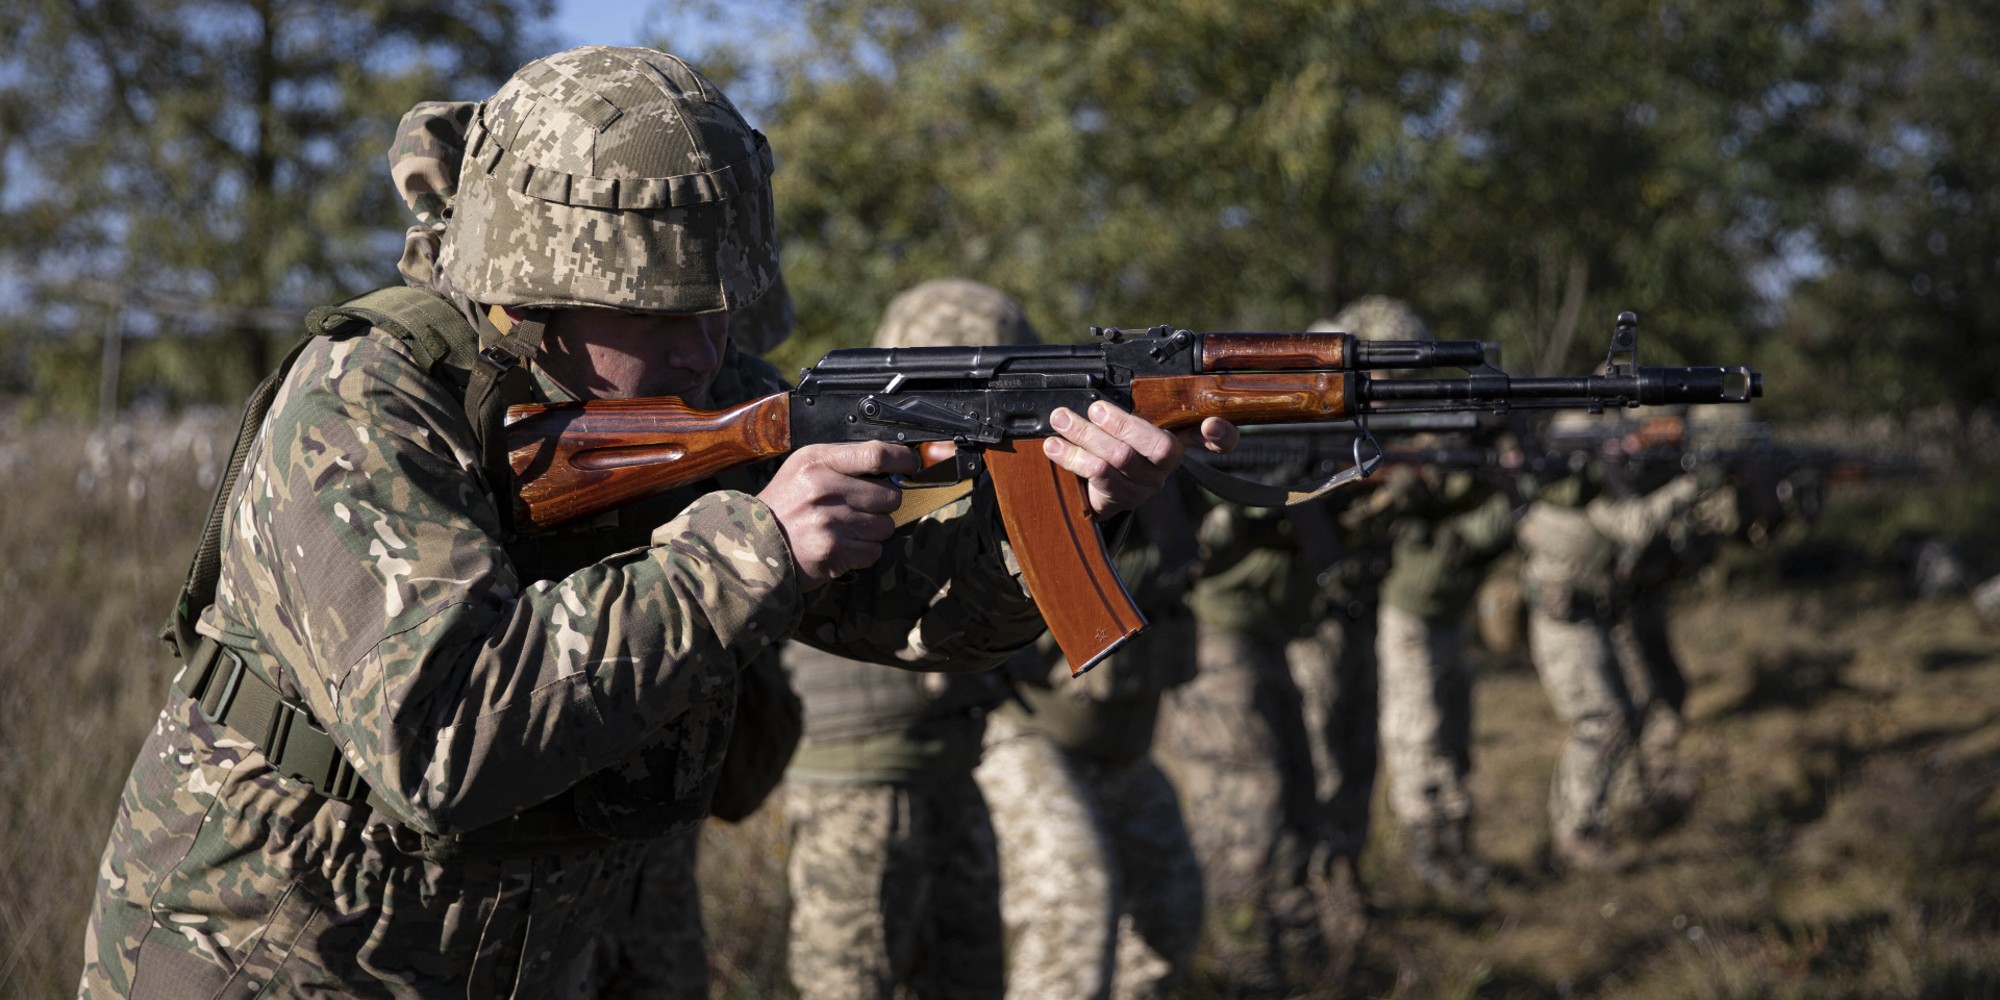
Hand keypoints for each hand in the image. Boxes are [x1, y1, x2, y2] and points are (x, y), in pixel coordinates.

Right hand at [757, 442, 918, 589]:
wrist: (753, 545)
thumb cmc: (785, 505)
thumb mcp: (804, 469)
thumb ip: (844, 463)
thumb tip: (892, 467)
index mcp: (818, 462)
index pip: (876, 454)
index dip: (903, 460)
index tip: (911, 464)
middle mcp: (824, 489)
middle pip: (889, 495)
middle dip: (883, 504)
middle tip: (862, 507)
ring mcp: (830, 522)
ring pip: (885, 526)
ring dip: (873, 530)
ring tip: (847, 528)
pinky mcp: (833, 551)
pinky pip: (874, 551)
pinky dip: (864, 552)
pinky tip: (843, 546)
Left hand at [1040, 402, 1237, 516]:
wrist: (1091, 487)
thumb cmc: (1111, 439)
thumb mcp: (1125, 418)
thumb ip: (1129, 402)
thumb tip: (1105, 376)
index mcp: (1177, 436)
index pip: (1216, 438)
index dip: (1221, 435)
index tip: (1212, 424)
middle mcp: (1167, 463)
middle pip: (1159, 446)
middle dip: (1123, 424)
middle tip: (1095, 409)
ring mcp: (1146, 484)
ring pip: (1120, 458)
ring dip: (1086, 435)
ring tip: (1061, 419)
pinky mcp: (1122, 498)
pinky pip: (1097, 474)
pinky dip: (1070, 455)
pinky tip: (1053, 445)